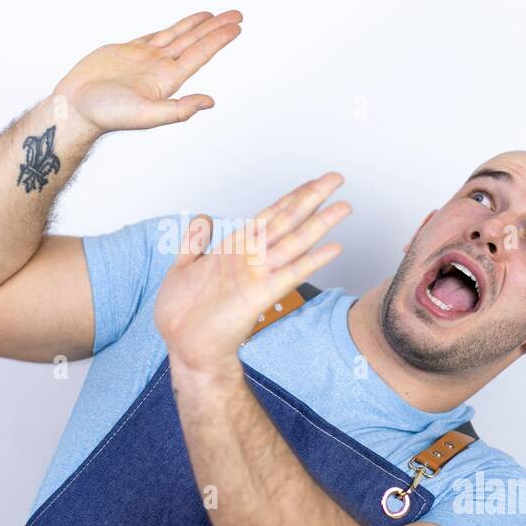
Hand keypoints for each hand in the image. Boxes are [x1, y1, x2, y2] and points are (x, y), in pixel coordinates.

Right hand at [52, 9, 242, 133]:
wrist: (74, 107)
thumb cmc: (105, 114)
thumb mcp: (145, 114)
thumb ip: (178, 110)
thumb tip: (210, 102)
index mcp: (167, 81)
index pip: (199, 54)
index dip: (218, 39)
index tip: (237, 26)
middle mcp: (160, 68)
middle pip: (194, 42)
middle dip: (216, 28)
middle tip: (237, 14)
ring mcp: (144, 59)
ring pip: (176, 36)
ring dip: (196, 26)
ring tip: (214, 15)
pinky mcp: (126, 52)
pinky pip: (154, 36)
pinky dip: (170, 29)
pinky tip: (181, 26)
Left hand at [154, 173, 351, 376]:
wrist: (185, 347)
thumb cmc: (182, 314)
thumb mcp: (183, 268)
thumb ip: (194, 242)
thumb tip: (203, 218)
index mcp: (235, 250)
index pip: (269, 216)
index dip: (291, 197)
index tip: (313, 182)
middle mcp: (252, 259)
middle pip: (288, 221)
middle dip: (312, 198)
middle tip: (337, 179)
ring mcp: (257, 276)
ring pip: (294, 242)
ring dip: (320, 224)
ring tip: (343, 207)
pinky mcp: (258, 295)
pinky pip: (289, 274)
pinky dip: (311, 261)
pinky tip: (333, 249)